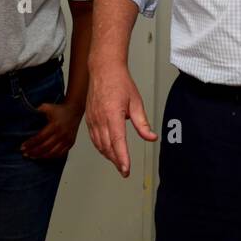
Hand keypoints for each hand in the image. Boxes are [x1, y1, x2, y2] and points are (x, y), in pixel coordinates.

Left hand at [22, 100, 83, 159]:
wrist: (74, 110)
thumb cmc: (59, 109)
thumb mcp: (47, 107)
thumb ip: (36, 111)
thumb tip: (25, 115)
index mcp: (55, 125)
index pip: (40, 138)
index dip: (30, 144)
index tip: (22, 147)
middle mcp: (61, 134)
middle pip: (45, 147)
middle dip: (33, 152)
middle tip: (25, 154)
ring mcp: (67, 140)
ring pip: (52, 153)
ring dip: (41, 156)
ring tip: (32, 156)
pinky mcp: (70, 143)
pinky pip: (60, 154)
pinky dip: (51, 157)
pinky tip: (43, 156)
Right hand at [85, 59, 157, 176]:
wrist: (103, 70)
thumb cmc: (119, 83)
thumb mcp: (136, 102)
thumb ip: (142, 123)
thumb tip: (151, 137)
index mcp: (112, 115)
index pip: (117, 142)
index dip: (122, 158)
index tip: (126, 169)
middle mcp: (100, 119)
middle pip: (107, 147)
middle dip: (116, 161)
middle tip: (124, 170)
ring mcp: (92, 119)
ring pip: (99, 144)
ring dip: (108, 155)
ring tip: (118, 162)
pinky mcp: (89, 119)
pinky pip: (94, 138)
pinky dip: (101, 147)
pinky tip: (107, 150)